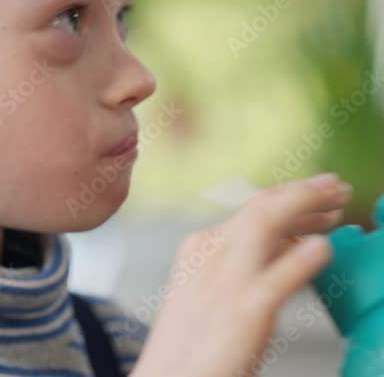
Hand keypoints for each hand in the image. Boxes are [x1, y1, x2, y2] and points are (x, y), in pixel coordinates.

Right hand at [131, 173, 350, 376]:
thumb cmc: (192, 344)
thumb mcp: (214, 289)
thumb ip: (250, 262)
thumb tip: (292, 241)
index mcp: (200, 248)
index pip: (252, 208)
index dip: (291, 195)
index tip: (318, 194)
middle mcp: (210, 254)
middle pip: (261, 207)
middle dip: (303, 192)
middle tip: (337, 186)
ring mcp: (226, 279)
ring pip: (266, 224)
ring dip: (306, 205)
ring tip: (338, 200)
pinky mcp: (245, 310)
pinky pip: (279, 275)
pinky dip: (304, 257)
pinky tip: (322, 249)